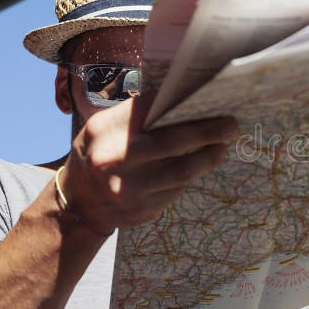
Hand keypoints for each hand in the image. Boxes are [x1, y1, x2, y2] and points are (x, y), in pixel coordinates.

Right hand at [60, 95, 238, 234]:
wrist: (78, 203)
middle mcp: (113, 160)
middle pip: (173, 143)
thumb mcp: (104, 129)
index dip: (184, 104)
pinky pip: (177, 190)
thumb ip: (136, 115)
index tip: (210, 98)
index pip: (150, 110)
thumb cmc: (98, 154)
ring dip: (208, 158)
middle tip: (231, 126)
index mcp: (104, 131)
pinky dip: (192, 177)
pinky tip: (201, 166)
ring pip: (182, 171)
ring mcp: (127, 189)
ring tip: (221, 147)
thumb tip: (185, 97)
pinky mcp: (141, 211)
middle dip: (208, 132)